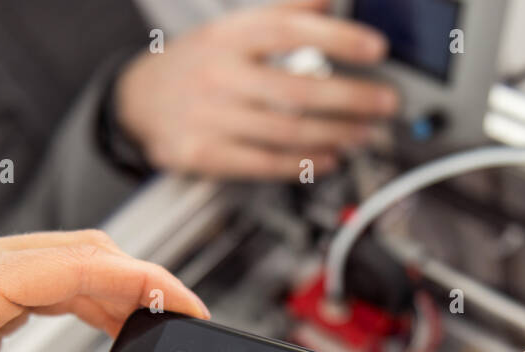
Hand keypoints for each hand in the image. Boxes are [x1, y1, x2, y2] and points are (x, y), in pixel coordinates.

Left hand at [0, 231, 207, 351]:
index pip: (78, 265)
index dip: (145, 282)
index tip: (188, 306)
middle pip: (83, 252)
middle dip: (143, 284)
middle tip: (187, 322)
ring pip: (72, 257)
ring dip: (121, 289)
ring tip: (160, 330)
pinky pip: (53, 273)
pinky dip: (94, 296)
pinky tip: (118, 327)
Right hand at [114, 0, 397, 179]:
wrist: (138, 100)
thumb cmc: (199, 63)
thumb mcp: (234, 27)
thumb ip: (284, 11)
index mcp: (230, 36)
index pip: (288, 30)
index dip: (336, 39)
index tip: (375, 48)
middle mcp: (220, 74)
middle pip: (296, 89)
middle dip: (350, 98)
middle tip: (385, 102)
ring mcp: (210, 117)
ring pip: (285, 131)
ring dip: (335, 135)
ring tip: (366, 133)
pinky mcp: (203, 154)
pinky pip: (262, 163)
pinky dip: (302, 164)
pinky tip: (330, 159)